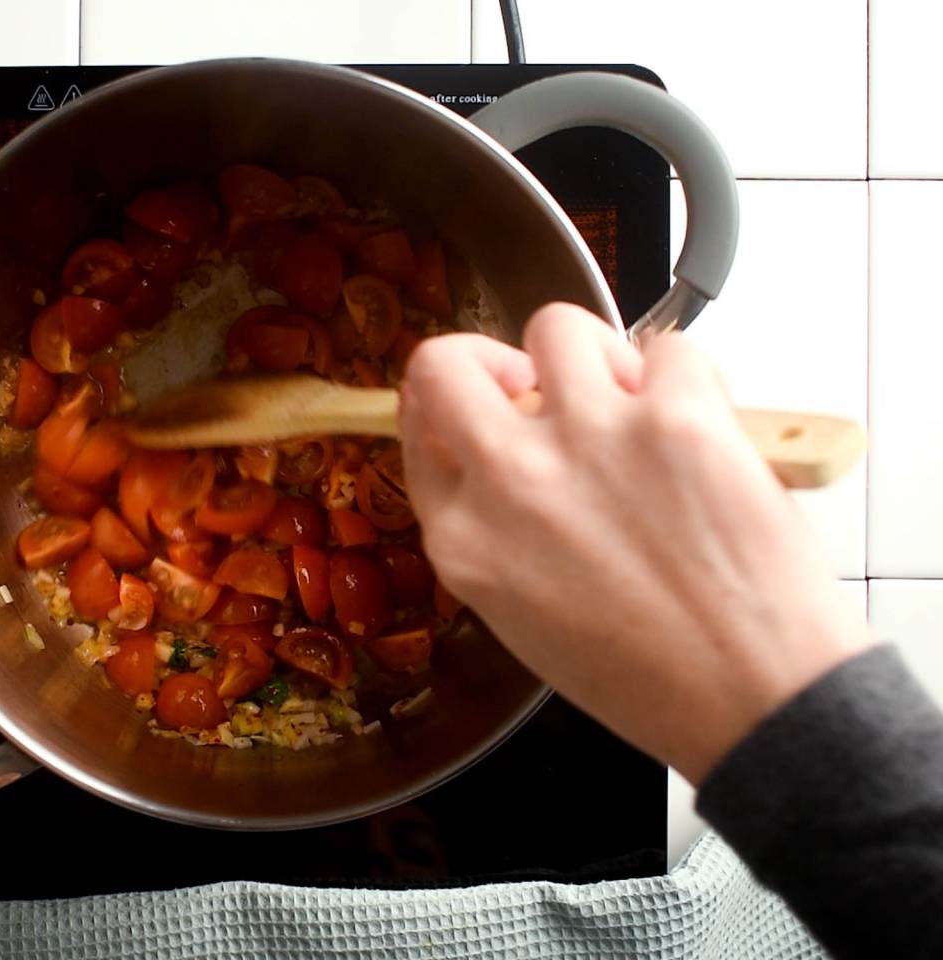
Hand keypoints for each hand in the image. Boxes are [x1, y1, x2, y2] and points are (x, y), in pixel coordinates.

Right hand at [399, 303, 872, 783]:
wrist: (754, 697)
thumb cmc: (646, 676)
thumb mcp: (520, 615)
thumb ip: (493, 529)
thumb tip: (510, 449)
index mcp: (462, 539)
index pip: (417, 426)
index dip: (452, 405)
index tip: (488, 402)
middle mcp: (507, 480)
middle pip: (445, 362)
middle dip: (489, 357)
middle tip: (532, 379)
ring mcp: (588, 439)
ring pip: (558, 327)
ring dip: (594, 355)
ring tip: (628, 399)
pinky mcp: (673, 417)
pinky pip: (669, 348)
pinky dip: (685, 377)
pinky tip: (697, 425)